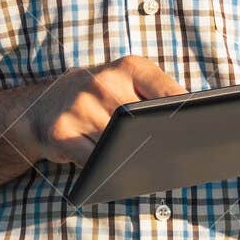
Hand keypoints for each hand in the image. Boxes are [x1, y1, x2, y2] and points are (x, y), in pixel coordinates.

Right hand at [10, 55, 183, 166]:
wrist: (40, 105)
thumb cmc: (98, 95)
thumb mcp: (127, 83)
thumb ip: (157, 96)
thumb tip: (192, 125)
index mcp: (129, 67)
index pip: (166, 91)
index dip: (183, 114)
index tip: (198, 130)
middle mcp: (103, 81)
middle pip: (144, 122)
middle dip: (160, 142)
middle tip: (178, 158)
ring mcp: (80, 106)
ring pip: (119, 145)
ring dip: (134, 160)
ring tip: (150, 168)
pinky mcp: (61, 133)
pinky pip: (94, 161)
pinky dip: (107, 170)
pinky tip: (116, 172)